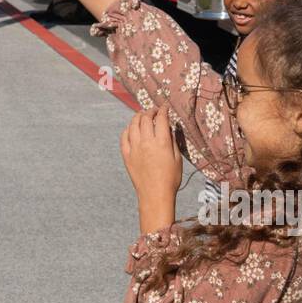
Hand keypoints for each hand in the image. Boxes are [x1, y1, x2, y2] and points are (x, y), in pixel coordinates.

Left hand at [119, 109, 182, 233]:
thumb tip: (169, 127)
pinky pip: (124, 137)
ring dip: (137, 117)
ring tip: (142, 115)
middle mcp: (146, 143)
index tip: (164, 107)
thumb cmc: (170, 178)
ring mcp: (134, 148)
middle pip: (145, 119)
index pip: (161, 119)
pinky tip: (131, 128)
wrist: (155, 195)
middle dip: (150, 111)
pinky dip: (128, 129)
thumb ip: (172, 141)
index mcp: (161, 143)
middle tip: (153, 111)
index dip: (163, 110)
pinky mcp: (126, 155)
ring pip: (133, 125)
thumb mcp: (177, 158)